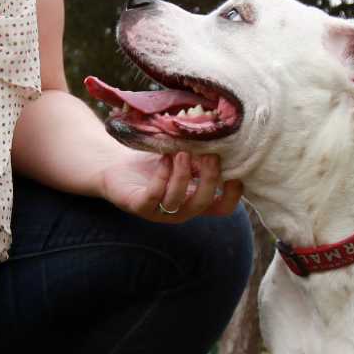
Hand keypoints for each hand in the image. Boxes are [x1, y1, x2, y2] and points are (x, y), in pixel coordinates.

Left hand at [101, 149, 242, 223]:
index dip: (233, 195)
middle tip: (209, 154)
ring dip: (182, 175)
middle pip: (203, 203)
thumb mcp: (184, 158)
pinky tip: (164, 158)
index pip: (222, 208)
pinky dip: (162, 176)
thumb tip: (221, 142)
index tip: (236, 171)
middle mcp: (180, 210)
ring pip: (177, 200)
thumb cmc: (155, 162)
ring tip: (183, 153)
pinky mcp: (139, 206)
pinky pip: (154, 196)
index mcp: (195, 200)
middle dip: (209, 178)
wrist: (117, 167)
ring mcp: (159, 211)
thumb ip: (201, 156)